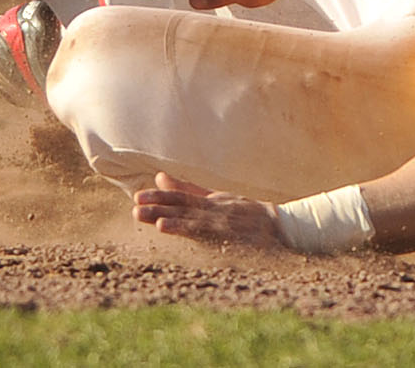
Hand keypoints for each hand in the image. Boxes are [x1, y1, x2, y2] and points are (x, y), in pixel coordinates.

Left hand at [134, 173, 286, 249]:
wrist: (279, 227)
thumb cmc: (246, 214)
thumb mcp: (216, 199)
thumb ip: (189, 190)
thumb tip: (160, 177)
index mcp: (209, 202)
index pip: (180, 198)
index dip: (159, 197)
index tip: (138, 196)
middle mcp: (212, 210)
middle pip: (180, 206)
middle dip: (156, 206)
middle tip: (135, 205)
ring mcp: (219, 223)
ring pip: (186, 219)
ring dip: (163, 217)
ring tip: (142, 215)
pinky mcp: (227, 236)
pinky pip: (202, 232)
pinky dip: (183, 228)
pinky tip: (166, 226)